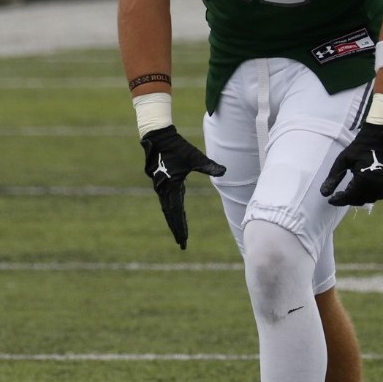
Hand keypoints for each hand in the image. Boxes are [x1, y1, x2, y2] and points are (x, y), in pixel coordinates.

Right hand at [139, 125, 224, 248]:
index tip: (183, 240)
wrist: (158, 136)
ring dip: (174, 221)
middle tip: (182, 244)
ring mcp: (162, 187)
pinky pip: (168, 201)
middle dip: (177, 229)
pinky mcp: (163, 182)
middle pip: (171, 215)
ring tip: (180, 234)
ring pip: (168, 209)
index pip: (176, 212)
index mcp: (170, 186)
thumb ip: (208, 166)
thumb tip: (224, 172)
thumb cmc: (177, 146)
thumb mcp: (194, 156)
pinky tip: (178, 214)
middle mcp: (164, 190)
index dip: (180, 227)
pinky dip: (173, 210)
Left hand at [319, 122, 382, 206]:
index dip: (339, 200)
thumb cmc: (359, 148)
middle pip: (359, 200)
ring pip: (369, 199)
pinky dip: (370, 194)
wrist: (380, 138)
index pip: (349, 197)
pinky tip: (363, 187)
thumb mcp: (343, 161)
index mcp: (365, 180)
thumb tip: (323, 194)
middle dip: (348, 198)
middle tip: (339, 194)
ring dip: (359, 196)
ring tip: (350, 189)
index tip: (330, 200)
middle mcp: (377, 186)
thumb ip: (333, 177)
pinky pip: (378, 196)